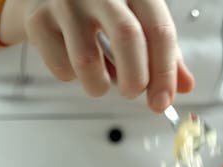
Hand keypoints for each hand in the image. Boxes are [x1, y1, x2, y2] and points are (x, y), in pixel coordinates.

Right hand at [20, 0, 194, 111]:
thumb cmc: (100, 8)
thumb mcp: (137, 19)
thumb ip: (161, 51)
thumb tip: (184, 86)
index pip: (158, 29)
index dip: (164, 72)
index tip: (163, 100)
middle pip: (127, 38)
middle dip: (135, 79)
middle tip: (132, 93)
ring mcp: (66, 2)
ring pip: (87, 60)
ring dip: (99, 85)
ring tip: (100, 80)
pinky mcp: (38, 19)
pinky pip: (61, 67)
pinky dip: (72, 77)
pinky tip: (75, 64)